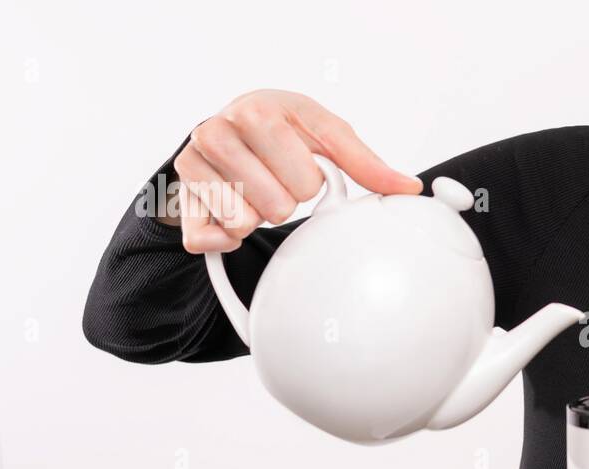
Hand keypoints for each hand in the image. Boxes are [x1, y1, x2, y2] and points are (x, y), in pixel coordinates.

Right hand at [170, 89, 422, 252]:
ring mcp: (191, 163)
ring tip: (256, 191)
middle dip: (286, 200)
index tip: (304, 167)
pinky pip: (207, 239)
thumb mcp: (326, 134)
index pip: (304, 177)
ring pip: (243, 222)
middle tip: (277, 181)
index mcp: (258, 110)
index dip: (311, 181)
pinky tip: (234, 215)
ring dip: (258, 217)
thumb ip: (367, 163)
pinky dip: (227, 239)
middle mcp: (215, 130)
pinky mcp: (178, 197)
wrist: (230, 128)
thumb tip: (409, 188)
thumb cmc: (284, 130)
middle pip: (277, 204)